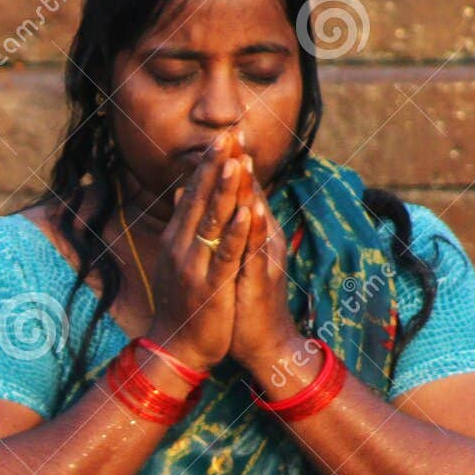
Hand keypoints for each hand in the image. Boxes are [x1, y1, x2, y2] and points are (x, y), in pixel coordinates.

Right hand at [144, 128, 251, 372]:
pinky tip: (247, 212)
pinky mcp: (210, 287)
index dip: (209, 164)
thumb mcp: (179, 258)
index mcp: (177, 238)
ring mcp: (194, 266)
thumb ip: (184, 223)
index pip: (194, 193)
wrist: (175, 348)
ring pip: (213, 222)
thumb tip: (184, 189)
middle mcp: (181, 247)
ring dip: (225, 191)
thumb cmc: (181, 304)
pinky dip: (236, 233)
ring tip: (237, 161)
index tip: (224, 137)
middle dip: (216, 166)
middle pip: (201, 199)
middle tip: (229, 134)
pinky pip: (225, 255)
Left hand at [227, 152, 301, 376]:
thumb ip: (225, 230)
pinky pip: (256, 253)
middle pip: (250, 197)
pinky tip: (252, 211)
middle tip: (233, 132)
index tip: (223, 135)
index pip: (242, 193)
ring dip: (249, 190)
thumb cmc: (244, 300)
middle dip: (241, 166)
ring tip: (243, 160)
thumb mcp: (231, 259)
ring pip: (255, 220)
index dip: (232, 165)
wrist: (263, 342)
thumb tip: (211, 202)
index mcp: (252, 235)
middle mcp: (262, 241)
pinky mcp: (261, 281)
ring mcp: (264, 259)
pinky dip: (254, 231)